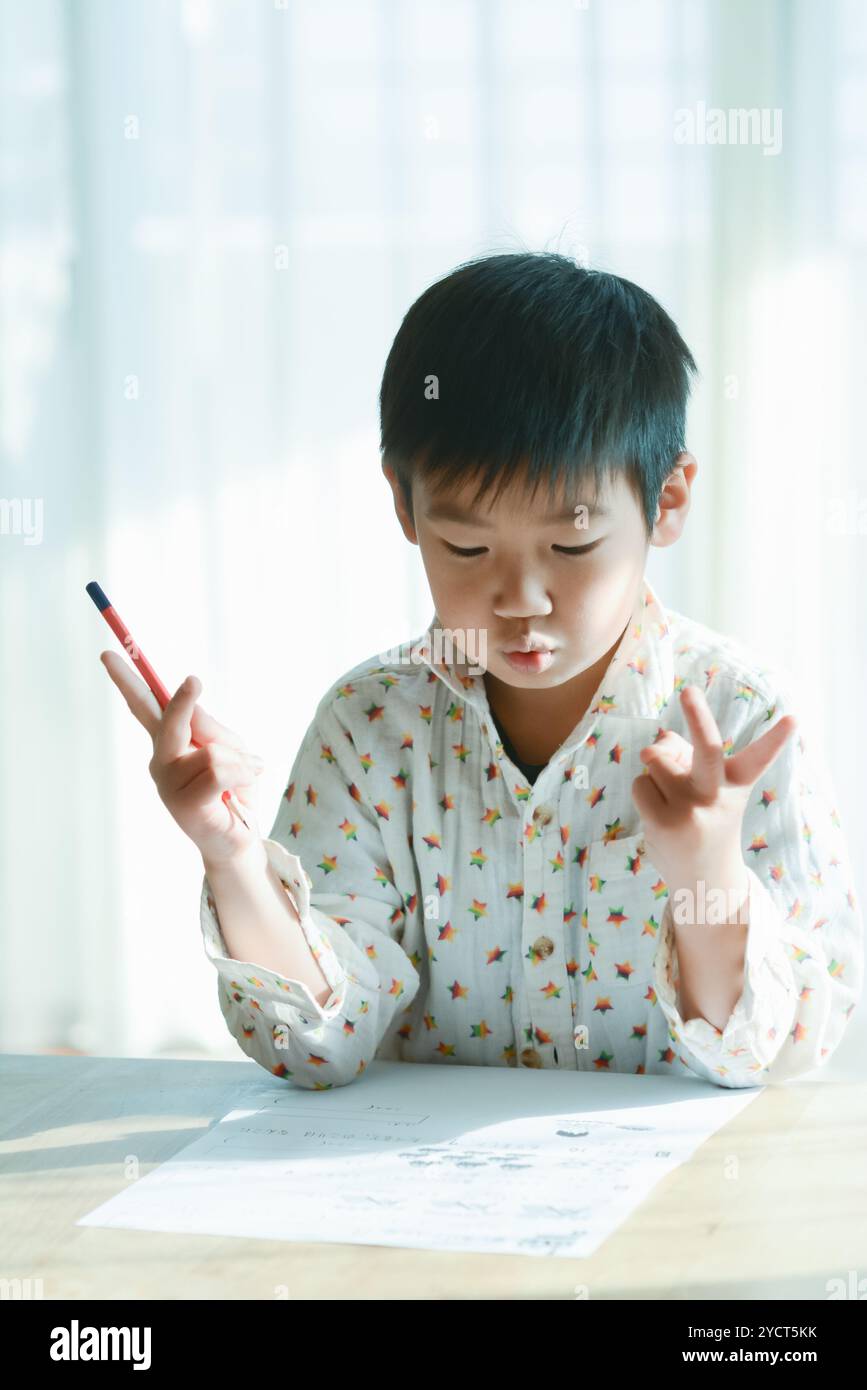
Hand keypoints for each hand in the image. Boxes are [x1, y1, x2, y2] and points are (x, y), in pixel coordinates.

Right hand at [99, 650, 264, 865]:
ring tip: (244, 777)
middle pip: (169, 721)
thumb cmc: (234, 791)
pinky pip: (220, 771)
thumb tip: (188, 699)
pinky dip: (243, 774)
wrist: (239, 839)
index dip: (127, 681)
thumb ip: (208, 727)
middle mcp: (161, 762)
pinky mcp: (184, 804)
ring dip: (241, 761)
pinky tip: (241, 789)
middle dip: (182, 702)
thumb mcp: (229, 749)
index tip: (108, 655)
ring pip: (212, 751)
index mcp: (169, 744)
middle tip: (194, 680)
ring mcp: (168, 784)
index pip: (144, 708)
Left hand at [631, 684, 797, 895]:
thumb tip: (660, 741)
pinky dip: (645, 790)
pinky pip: (642, 783)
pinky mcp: (665, 823)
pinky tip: (660, 812)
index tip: (794, 718)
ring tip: (670, 798)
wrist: (702, 877)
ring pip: (656, 761)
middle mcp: (717, 795)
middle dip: (697, 716)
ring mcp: (691, 810)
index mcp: (735, 783)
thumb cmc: (703, 819)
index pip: (760, 757)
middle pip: (707, 749)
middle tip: (689, 691)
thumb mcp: (706, 788)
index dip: (777, 738)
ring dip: (655, 771)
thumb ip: (685, 754)